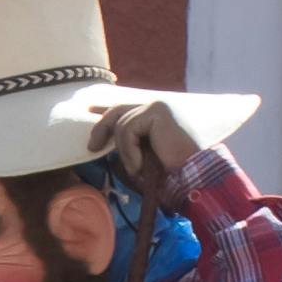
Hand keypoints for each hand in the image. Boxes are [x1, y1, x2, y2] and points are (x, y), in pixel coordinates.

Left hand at [84, 95, 206, 200]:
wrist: (193, 175)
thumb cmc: (170, 171)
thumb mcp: (143, 155)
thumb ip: (129, 142)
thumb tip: (101, 139)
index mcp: (156, 115)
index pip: (125, 107)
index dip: (105, 110)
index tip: (88, 110)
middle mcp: (157, 106)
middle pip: (118, 111)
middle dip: (101, 127)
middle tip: (92, 147)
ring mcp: (158, 106)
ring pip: (122, 125)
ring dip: (125, 152)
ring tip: (137, 169)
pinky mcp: (157, 111)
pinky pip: (128, 130)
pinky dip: (129, 151)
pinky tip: (140, 165)